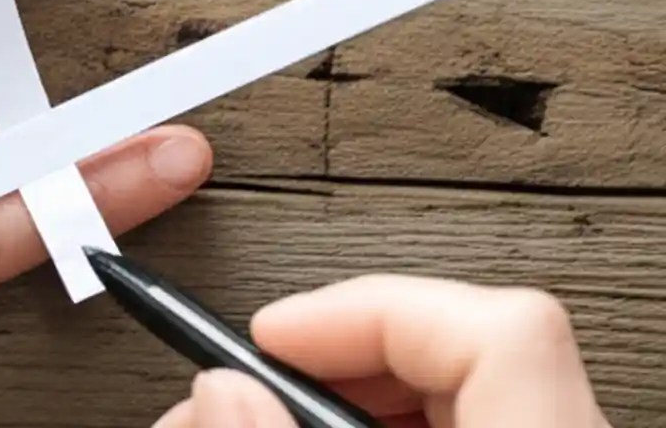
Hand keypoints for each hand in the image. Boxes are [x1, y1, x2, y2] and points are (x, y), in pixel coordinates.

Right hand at [153, 277, 609, 427]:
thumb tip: (225, 395)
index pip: (499, 332)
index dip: (369, 308)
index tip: (272, 331)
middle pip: (464, 345)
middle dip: (329, 352)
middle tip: (245, 386)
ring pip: (454, 387)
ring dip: (337, 392)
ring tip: (257, 418)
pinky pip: (457, 426)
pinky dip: (373, 426)